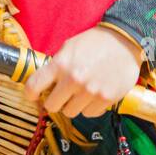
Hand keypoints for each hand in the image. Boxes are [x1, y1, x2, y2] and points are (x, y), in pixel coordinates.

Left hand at [23, 26, 142, 119]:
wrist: (125, 41)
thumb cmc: (95, 43)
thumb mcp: (69, 47)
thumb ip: (56, 65)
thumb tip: (44, 84)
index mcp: (60, 64)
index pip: (34, 86)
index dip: (30, 94)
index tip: (33, 96)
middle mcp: (73, 80)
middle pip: (52, 106)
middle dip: (56, 101)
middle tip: (62, 95)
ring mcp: (90, 91)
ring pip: (71, 112)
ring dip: (74, 105)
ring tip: (83, 92)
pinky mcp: (106, 99)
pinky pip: (90, 113)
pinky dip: (91, 107)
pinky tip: (96, 94)